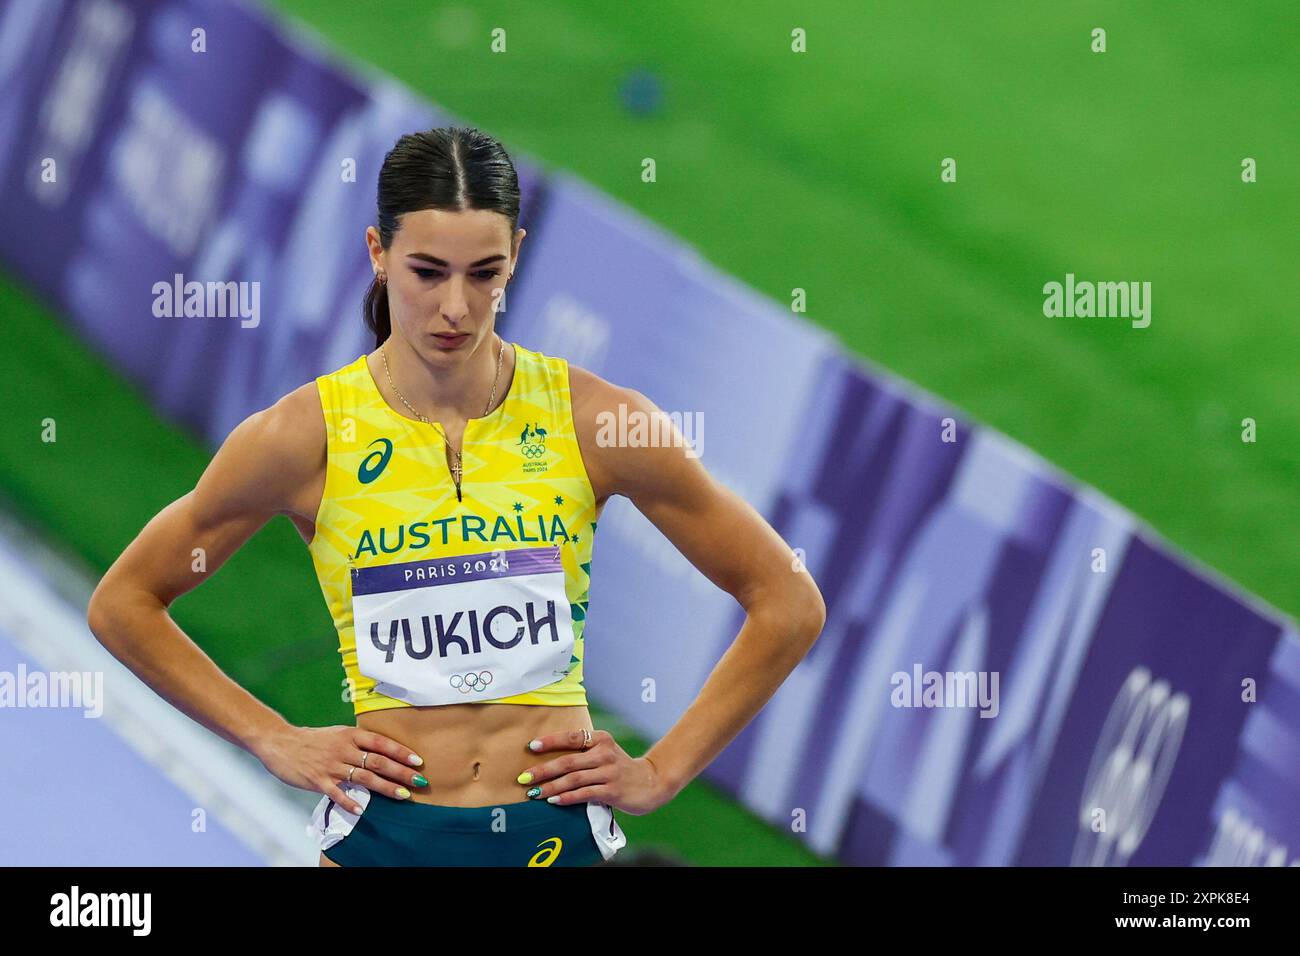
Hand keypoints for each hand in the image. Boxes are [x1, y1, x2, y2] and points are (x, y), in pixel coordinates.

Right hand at [253, 725, 427, 812]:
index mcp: (350, 735)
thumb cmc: (312, 739)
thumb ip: (357, 742)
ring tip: (402, 796)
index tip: (417, 761)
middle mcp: (344, 749)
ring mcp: (332, 765)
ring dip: (385, 788)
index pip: (381, 743)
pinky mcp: (318, 780)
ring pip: (364, 778)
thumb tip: (380, 751)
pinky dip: (350, 802)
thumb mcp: (337, 734)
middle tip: (419, 781)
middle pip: (378, 762)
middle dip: (401, 772)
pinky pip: (338, 793)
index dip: (401, 752)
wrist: (280, 742)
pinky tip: (363, 810)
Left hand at [517, 729, 674, 815]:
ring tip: (533, 793)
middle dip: (542, 770)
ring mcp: (609, 772)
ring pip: (573, 779)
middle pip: (568, 761)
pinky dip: (567, 798)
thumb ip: (583, 752)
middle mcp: (604, 753)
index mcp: (601, 739)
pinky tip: (554, 801)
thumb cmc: (619, 768)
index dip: (550, 741)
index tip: (530, 747)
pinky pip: (584, 794)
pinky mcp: (612, 791)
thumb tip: (548, 758)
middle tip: (523, 777)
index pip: (571, 737)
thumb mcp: (604, 752)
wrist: (651, 783)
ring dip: (551, 787)